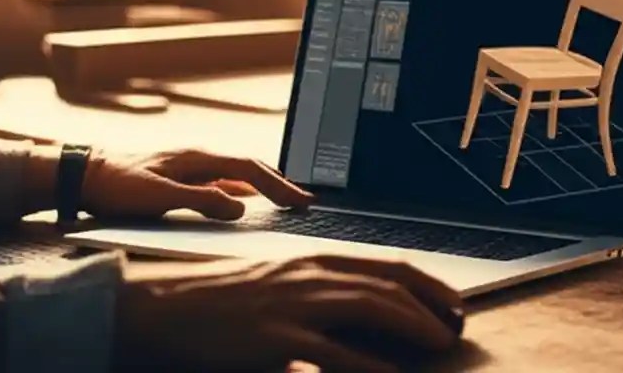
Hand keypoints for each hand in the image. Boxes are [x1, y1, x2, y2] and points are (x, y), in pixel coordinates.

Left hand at [80, 148, 312, 220]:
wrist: (85, 175)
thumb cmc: (117, 186)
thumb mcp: (159, 197)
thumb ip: (202, 201)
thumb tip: (243, 209)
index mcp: (198, 158)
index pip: (250, 169)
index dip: (279, 186)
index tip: (301, 202)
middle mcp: (199, 158)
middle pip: (250, 168)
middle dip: (280, 183)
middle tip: (305, 202)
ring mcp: (191, 166)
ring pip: (238, 174)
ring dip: (264, 186)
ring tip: (285, 200)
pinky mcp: (181, 176)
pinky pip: (222, 182)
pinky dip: (242, 191)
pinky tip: (246, 202)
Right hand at [115, 255, 464, 371]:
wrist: (164, 309)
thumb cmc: (220, 301)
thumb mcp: (279, 284)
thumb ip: (321, 290)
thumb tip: (366, 306)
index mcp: (313, 261)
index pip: (387, 265)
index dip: (428, 283)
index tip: (454, 301)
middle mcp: (310, 275)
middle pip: (388, 283)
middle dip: (432, 304)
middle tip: (457, 326)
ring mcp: (294, 305)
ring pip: (371, 307)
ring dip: (414, 326)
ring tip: (442, 343)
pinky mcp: (276, 339)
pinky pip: (335, 352)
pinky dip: (370, 364)